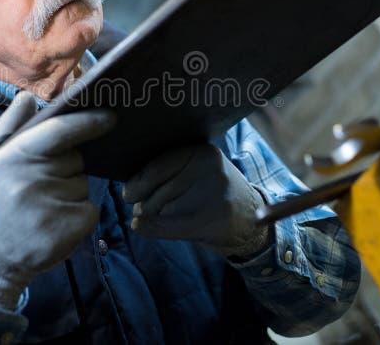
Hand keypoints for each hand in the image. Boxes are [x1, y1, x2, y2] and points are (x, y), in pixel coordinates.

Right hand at [0, 92, 114, 307]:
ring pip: (82, 186)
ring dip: (71, 193)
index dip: (87, 122)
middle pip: (75, 160)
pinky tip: (55, 224)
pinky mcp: (64, 233)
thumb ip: (10, 125)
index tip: (110, 117)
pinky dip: (80, 215)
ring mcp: (48, 209)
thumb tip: (28, 98)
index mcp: (11, 158)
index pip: (58, 132)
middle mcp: (29, 182)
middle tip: (39, 185)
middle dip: (66, 167)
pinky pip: (90, 210)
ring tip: (43, 207)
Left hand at [123, 143, 269, 256]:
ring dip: (153, 217)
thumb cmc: (210, 195)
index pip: (157, 166)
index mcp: (201, 151)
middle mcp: (210, 167)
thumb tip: (129, 190)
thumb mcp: (193, 173)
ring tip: (170, 217)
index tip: (130, 194)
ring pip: (160, 209)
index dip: (138, 183)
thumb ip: (164, 171)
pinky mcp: (215, 219)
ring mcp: (216, 192)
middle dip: (146, 203)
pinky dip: (150, 228)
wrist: (250, 220)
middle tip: (152, 209)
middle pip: (156, 191)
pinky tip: (140, 226)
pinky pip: (169, 226)